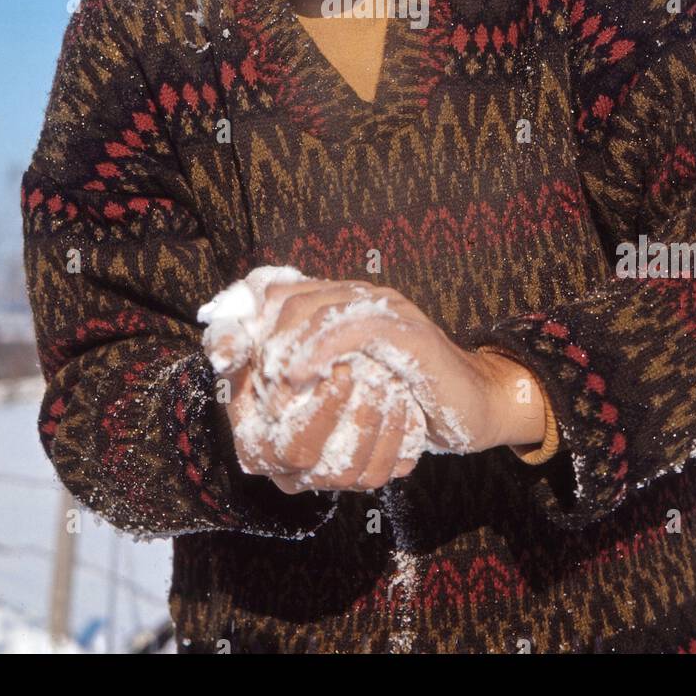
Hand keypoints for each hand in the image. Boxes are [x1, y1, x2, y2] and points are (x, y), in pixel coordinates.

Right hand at [226, 354, 424, 492]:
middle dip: (360, 419)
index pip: (294, 447)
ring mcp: (329, 480)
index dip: (322, 411)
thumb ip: (229, 342)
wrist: (297, 368)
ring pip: (367, 471)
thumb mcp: (239, 343)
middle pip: (334, 467)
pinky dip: (401, 433)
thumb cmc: (262, 353)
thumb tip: (228, 350)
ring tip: (392, 378)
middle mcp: (294, 475)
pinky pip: (390, 467)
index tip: (340, 369)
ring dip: (385, 422)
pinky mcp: (363, 475)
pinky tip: (403, 396)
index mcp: (258, 450)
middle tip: (376, 373)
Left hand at [254, 277, 519, 454]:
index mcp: (340, 301)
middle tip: (254, 381)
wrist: (469, 406)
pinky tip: (300, 377)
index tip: (227, 359)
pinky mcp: (403, 328)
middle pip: (286, 297)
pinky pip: (350, 326)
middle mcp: (358, 294)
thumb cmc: (404, 398)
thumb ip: (306, 369)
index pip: (275, 290)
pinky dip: (316, 350)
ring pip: (311, 307)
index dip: (244, 319)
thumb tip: (250, 373)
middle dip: (261, 338)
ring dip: (282, 348)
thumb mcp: (346, 382)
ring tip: (272, 385)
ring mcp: (382, 306)